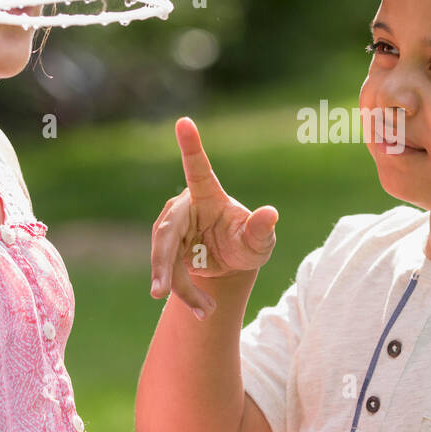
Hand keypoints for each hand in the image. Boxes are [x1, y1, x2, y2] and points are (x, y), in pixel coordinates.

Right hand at [149, 117, 277, 317]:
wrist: (229, 264)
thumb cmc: (247, 243)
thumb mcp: (259, 242)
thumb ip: (261, 230)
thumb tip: (270, 213)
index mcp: (209, 195)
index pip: (198, 168)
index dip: (191, 146)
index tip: (184, 121)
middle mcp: (184, 208)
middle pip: (167, 233)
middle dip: (163, 264)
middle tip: (160, 291)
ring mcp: (170, 228)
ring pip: (165, 260)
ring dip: (182, 288)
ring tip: (207, 309)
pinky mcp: (164, 248)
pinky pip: (169, 275)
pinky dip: (185, 295)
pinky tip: (204, 310)